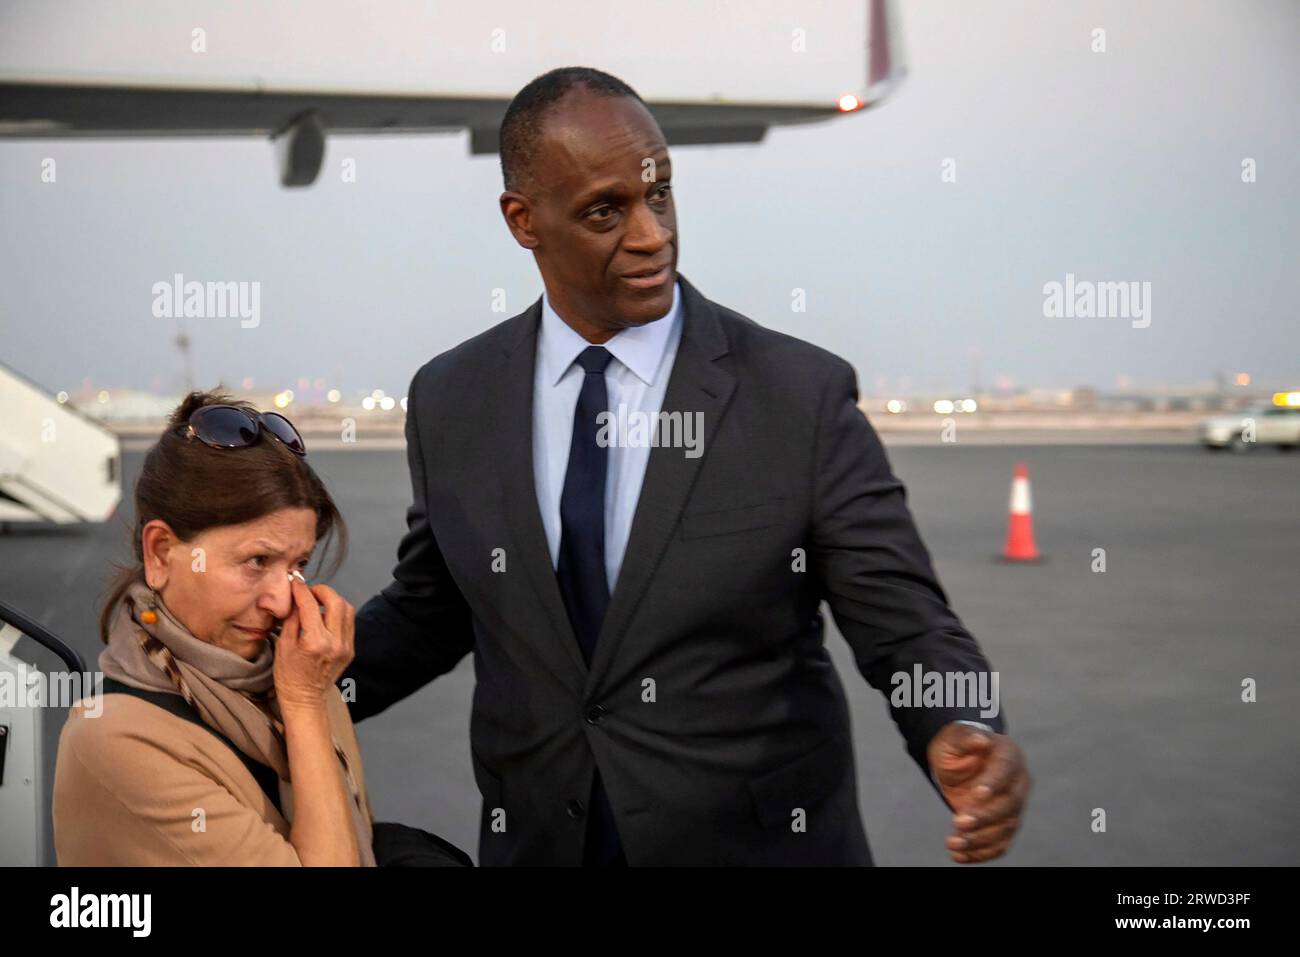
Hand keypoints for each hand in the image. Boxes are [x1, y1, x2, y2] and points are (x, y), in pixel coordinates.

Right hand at [273, 578, 355, 710]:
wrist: (305, 699)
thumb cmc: (288, 676)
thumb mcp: (283, 646)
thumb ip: (292, 619)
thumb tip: (296, 597)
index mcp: (315, 643)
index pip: (311, 606)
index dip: (302, 590)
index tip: (296, 582)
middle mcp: (335, 643)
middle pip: (337, 602)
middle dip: (323, 590)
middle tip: (310, 591)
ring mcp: (346, 647)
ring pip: (347, 610)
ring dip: (333, 600)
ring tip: (318, 602)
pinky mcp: (350, 650)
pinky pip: (348, 623)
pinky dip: (338, 613)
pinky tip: (325, 616)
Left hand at [928, 722, 1030, 863]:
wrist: (957, 760)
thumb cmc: (956, 745)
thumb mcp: (954, 736)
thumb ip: (966, 737)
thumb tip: (980, 740)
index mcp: (1009, 755)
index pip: (1006, 770)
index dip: (993, 783)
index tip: (975, 794)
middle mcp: (1018, 782)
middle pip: (1010, 804)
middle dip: (985, 816)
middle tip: (959, 822)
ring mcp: (1014, 805)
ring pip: (1006, 828)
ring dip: (980, 839)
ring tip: (954, 843)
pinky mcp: (1005, 824)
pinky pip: (1000, 843)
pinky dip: (982, 853)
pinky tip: (959, 855)